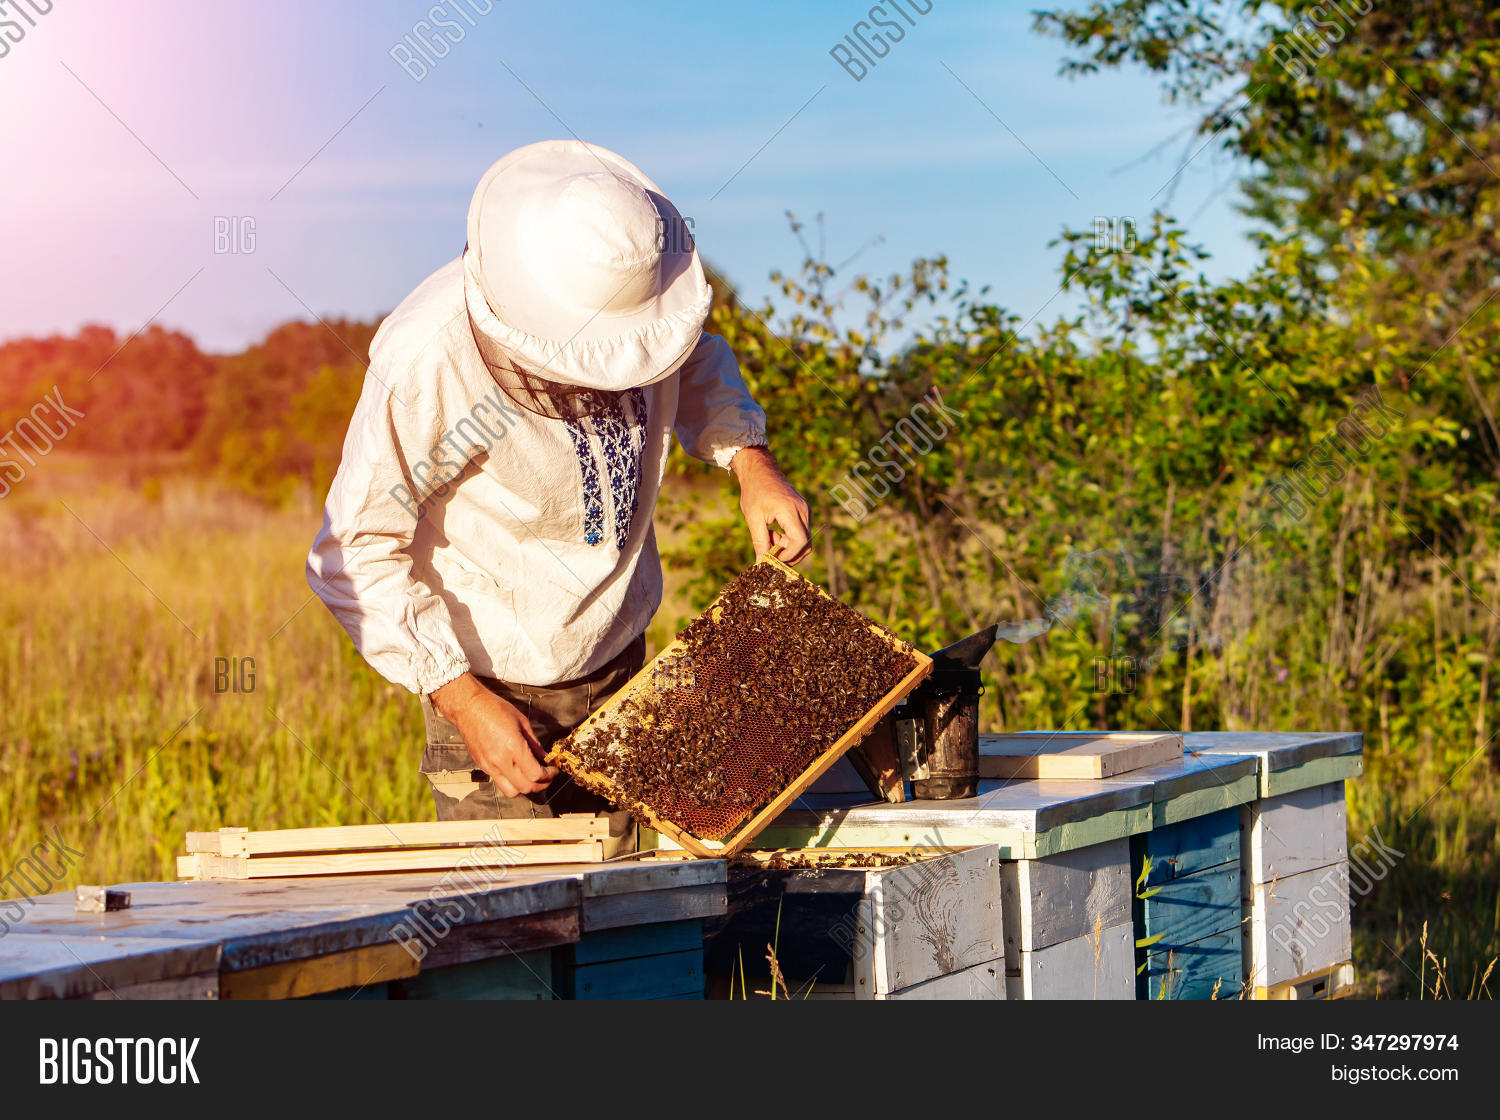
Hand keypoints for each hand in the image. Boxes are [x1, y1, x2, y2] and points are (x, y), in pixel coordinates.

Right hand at [429, 673, 556, 797]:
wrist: (468, 707)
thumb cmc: (495, 709)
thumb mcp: (522, 722)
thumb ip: (535, 744)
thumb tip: (545, 758)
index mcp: (513, 747)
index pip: (535, 774)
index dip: (549, 775)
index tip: (553, 770)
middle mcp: (500, 760)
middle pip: (525, 788)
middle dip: (541, 785)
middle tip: (547, 776)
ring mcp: (489, 766)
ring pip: (511, 791)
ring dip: (524, 787)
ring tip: (531, 777)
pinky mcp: (482, 766)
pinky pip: (499, 782)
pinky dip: (511, 781)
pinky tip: (516, 770)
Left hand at [731, 446, 811, 564]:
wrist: (760, 472)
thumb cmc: (754, 492)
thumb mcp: (753, 518)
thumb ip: (760, 541)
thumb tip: (762, 562)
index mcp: (790, 511)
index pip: (800, 541)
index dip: (789, 555)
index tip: (773, 558)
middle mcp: (803, 510)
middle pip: (806, 543)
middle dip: (789, 554)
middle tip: (771, 554)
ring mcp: (806, 510)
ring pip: (804, 538)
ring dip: (787, 545)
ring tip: (768, 536)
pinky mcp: (804, 510)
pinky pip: (801, 530)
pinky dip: (789, 536)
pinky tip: (773, 530)